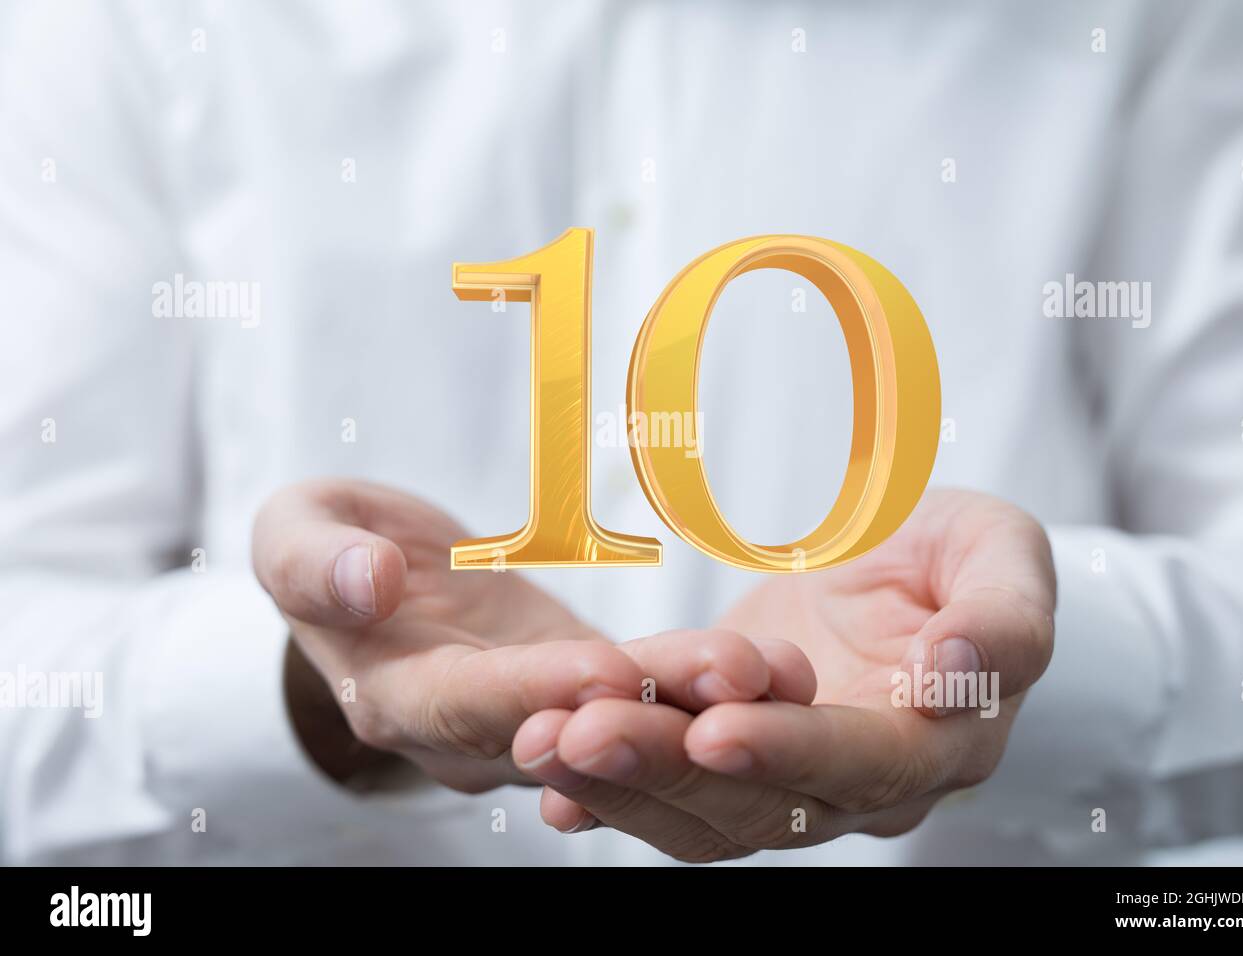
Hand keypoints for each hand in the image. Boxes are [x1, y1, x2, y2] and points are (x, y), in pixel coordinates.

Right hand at [254, 479, 806, 792]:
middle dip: (646, 708)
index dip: (534, 693)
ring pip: (617, 724)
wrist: (373, 582)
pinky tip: (763, 667)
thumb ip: (314, 562)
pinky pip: (640, 697)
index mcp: (396, 698)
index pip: (468, 708)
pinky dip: (694, 684)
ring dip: (691, 700)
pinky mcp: (579, 693)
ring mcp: (533, 721)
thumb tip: (363, 581)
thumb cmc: (329, 550)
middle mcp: (472, 733)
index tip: (601, 670)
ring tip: (764, 669)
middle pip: (562, 731)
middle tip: (728, 676)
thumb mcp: (295, 534)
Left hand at [514, 489, 1054, 859]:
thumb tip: (958, 671)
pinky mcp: (726, 754)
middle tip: (584, 732)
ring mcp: (783, 778)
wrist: (904, 571)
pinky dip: (605, 794)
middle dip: (667, 771)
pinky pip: (665, 789)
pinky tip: (545, 783)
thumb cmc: (960, 556)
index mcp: (935, 743)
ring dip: (619, 783)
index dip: (791, 751)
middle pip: (759, 803)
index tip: (717, 729)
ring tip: (546, 741)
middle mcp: (854, 786)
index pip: (863, 766)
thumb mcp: (1001, 553)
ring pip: (699, 807)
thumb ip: (1003, 617)